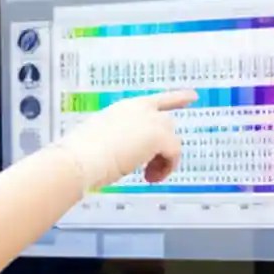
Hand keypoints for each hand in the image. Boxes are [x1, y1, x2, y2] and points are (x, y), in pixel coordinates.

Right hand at [51, 89, 196, 188]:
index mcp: (124, 109)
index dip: (178, 98)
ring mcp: (151, 120)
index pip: (157, 100)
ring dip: (163, 160)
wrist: (80, 159)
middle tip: (151, 170)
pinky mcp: (159, 135)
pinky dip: (166, 168)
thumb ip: (121, 141)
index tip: (193, 96)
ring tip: (147, 175)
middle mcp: (140, 109)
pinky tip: (151, 177)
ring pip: (172, 140)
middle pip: (167, 124)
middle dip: (165, 147)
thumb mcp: (103, 141)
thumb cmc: (82, 154)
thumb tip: (124, 155)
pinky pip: (174, 154)